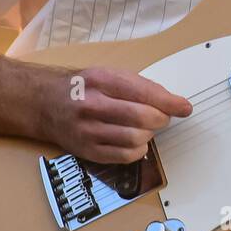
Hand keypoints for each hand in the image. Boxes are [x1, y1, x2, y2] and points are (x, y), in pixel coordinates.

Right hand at [39, 66, 192, 163]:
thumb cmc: (84, 88)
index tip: (184, 107)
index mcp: (100, 81)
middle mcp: (92, 106)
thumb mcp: (109, 74)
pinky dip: (138, 150)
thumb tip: (173, 102)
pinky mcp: (87, 151)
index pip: (142, 93)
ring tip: (146, 128)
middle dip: (161, 119)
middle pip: (141, 118)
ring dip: (150, 135)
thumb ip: (140, 86)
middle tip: (162, 117)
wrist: (46, 104)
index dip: (169, 102)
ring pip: (135, 139)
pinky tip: (137, 142)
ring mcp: (88, 131)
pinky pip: (124, 156)